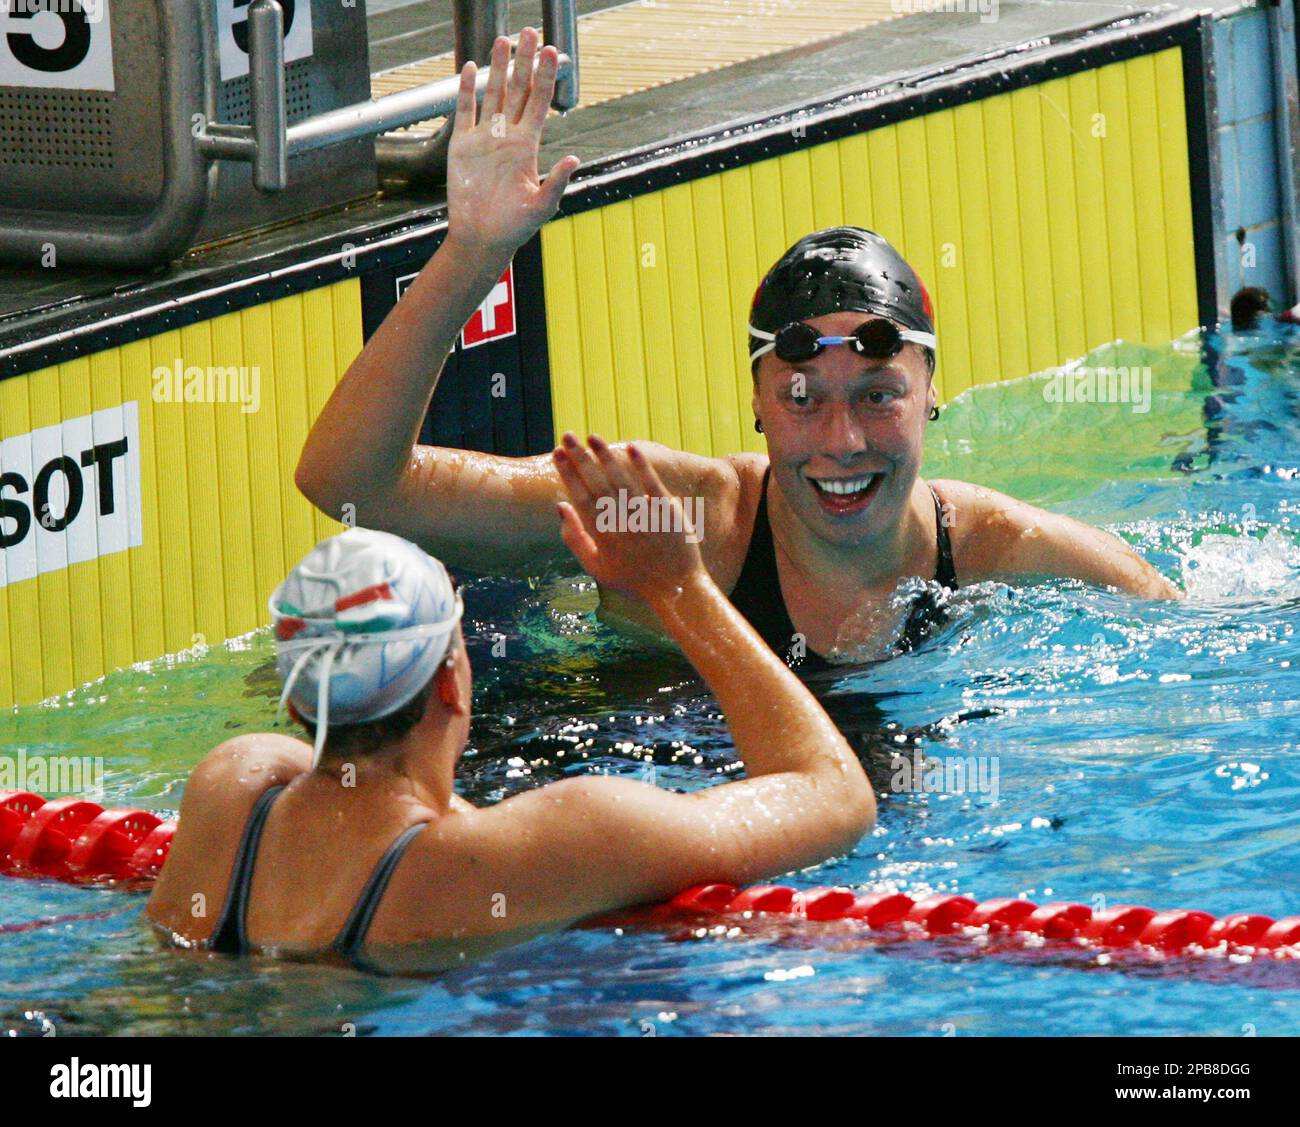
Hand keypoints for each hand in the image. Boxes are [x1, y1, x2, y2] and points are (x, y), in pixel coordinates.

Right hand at [446, 27, 580, 255]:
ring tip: (502, 38)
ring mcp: (485, 138)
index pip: (540, 103)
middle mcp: (508, 136)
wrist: (482, 237)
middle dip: (524, 60)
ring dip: (497, 66)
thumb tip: (574, 159)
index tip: (551, 51)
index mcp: (529, 147)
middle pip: (519, 89)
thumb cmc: (514, 226)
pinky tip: (471, 68)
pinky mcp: (462, 145)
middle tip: (530, 31)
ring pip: (493, 93)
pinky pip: (465, 111)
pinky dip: (468, 90)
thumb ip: (557, 182)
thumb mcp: (541, 206)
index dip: (545, 77)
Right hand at [552, 434, 707, 605]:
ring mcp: (645, 515)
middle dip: (580, 458)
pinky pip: (652, 483)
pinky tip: (631, 447)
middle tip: (566, 435)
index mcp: (602, 535)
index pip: (580, 496)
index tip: (557, 453)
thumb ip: (574, 537)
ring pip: (621, 479)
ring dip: (605, 456)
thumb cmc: (632, 579)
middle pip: (596, 483)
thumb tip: (560, 506)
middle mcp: (621, 522)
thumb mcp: (596, 567)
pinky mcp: (667, 510)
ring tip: (592, 436)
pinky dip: (642, 465)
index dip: (567, 473)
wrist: (675, 589)